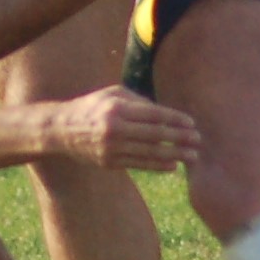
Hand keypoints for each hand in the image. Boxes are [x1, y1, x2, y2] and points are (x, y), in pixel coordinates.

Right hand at [46, 86, 199, 170]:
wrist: (61, 130)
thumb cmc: (93, 106)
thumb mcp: (113, 94)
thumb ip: (139, 101)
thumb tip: (165, 113)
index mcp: (117, 109)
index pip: (153, 115)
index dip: (175, 120)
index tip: (191, 123)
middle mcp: (115, 129)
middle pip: (155, 135)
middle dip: (180, 138)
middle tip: (198, 140)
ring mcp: (111, 148)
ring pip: (149, 153)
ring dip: (174, 155)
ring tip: (192, 156)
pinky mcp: (109, 163)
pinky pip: (138, 165)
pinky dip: (157, 166)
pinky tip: (172, 165)